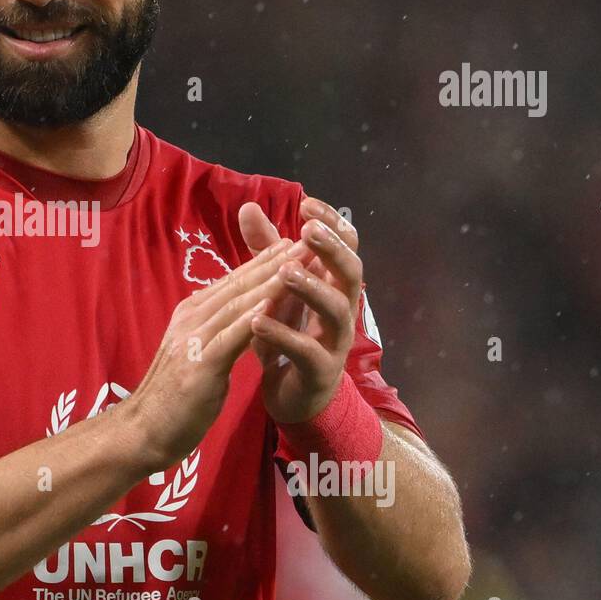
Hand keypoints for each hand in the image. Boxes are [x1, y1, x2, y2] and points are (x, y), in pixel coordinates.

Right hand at [120, 236, 300, 471]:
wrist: (142, 432)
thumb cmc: (172, 399)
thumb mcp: (196, 356)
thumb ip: (214, 332)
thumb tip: (234, 314)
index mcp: (191, 315)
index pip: (233, 282)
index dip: (263, 261)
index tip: (292, 243)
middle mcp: (191, 319)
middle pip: (239, 284)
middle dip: (275, 262)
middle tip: (308, 240)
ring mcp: (193, 339)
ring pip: (238, 303)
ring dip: (272, 282)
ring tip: (300, 263)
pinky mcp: (200, 365)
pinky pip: (233, 336)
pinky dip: (255, 318)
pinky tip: (276, 304)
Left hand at [237, 196, 361, 423]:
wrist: (292, 395)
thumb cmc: (287, 335)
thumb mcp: (275, 289)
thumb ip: (265, 250)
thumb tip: (249, 206)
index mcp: (333, 284)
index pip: (346, 246)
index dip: (333, 224)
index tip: (307, 204)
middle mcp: (342, 308)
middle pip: (351, 273)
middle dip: (332, 250)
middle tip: (308, 231)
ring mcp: (335, 341)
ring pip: (337, 310)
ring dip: (312, 289)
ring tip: (285, 273)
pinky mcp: (321, 371)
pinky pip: (308, 351)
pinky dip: (283, 335)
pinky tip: (258, 323)